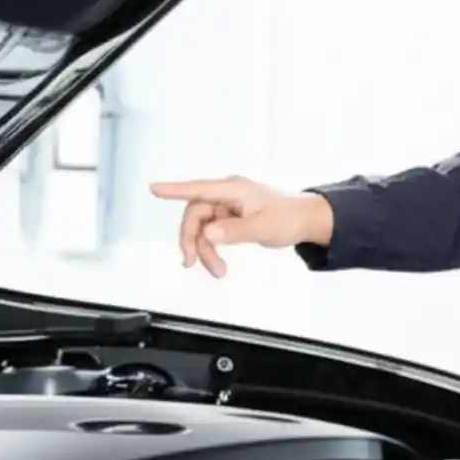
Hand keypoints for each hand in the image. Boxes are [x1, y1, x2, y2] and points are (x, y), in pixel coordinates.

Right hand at [149, 176, 333, 277]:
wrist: (306, 221)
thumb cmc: (289, 217)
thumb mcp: (263, 227)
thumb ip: (235, 231)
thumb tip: (208, 233)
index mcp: (235, 190)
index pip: (199, 189)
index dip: (175, 190)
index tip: (154, 189)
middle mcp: (227, 194)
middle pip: (195, 215)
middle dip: (192, 240)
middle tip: (193, 262)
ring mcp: (227, 206)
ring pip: (202, 227)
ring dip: (205, 250)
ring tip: (217, 270)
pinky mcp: (229, 217)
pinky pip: (211, 233)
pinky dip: (212, 248)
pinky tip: (216, 264)